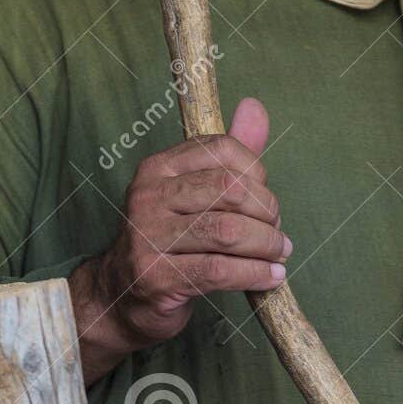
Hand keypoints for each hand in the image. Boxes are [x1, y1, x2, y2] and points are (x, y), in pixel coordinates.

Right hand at [71, 97, 289, 382]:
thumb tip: (255, 107)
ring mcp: (149, 236)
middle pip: (230, 189)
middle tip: (277, 234)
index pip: (221, 149)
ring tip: (280, 255)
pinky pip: (220, 270)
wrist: (121, 296)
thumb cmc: (169, 240)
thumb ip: (228, 155)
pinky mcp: (157, 277)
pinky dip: (256, 273)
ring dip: (267, 245)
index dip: (257, 173)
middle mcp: (148, 196)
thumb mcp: (194, 193)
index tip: (265, 199)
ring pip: (229, 232)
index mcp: (158, 168)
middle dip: (267, 212)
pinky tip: (272, 276)